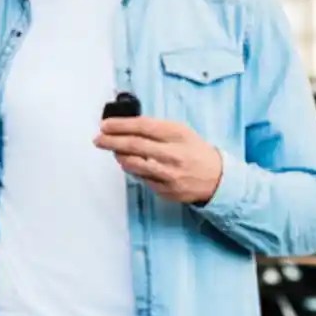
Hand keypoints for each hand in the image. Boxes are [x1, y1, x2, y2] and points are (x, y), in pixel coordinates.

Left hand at [93, 117, 222, 203]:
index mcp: (177, 134)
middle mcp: (173, 154)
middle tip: (98, 139)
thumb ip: (156, 129)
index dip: (120, 125)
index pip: (142, 127)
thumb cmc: (194, 151)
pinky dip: (132, 170)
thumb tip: (125, 127)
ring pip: (134, 164)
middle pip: (134, 145)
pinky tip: (129, 164)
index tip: (105, 125)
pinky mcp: (166, 190)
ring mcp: (170, 174)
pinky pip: (142, 179)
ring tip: (113, 151)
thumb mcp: (181, 132)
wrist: (217, 178)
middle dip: (111, 141)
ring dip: (119, 156)